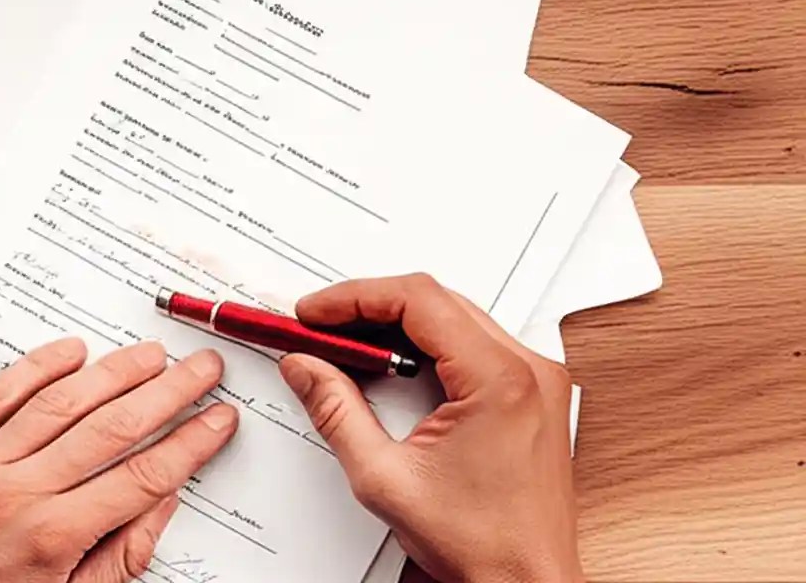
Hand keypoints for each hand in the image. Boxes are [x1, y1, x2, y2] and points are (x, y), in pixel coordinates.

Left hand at [0, 337, 237, 582]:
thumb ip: (119, 557)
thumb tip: (162, 501)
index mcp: (51, 540)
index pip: (143, 476)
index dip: (190, 443)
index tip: (218, 419)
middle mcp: (14, 496)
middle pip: (110, 428)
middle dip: (166, 393)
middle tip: (201, 368)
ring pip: (57, 403)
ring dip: (112, 372)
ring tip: (150, 354)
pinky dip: (33, 369)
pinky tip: (69, 353)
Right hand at [279, 275, 581, 582]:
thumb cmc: (482, 545)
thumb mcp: (385, 477)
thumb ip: (335, 411)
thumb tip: (305, 368)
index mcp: (499, 380)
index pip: (418, 300)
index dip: (355, 297)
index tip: (316, 311)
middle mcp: (527, 369)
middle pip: (436, 301)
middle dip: (369, 307)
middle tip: (320, 327)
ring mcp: (535, 379)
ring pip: (454, 317)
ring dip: (397, 325)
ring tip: (348, 347)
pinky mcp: (533, 393)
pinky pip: (474, 344)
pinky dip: (427, 346)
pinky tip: (391, 367)